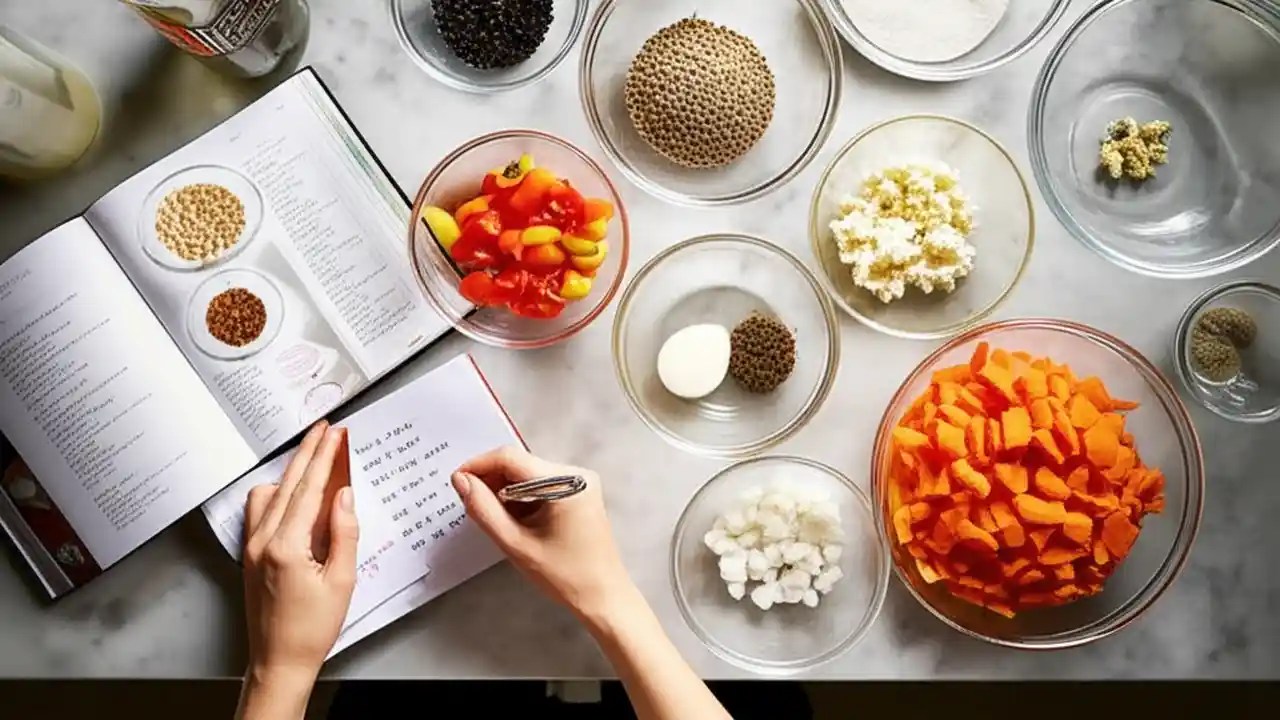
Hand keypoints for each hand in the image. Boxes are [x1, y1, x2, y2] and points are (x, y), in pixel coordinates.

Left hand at [242, 422, 358, 685]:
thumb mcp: (342, 580)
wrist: (280, 661)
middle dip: (307, 453)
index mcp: (286, 546)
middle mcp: (262, 541)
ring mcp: (251, 548)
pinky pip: (260, 512)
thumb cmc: (311, 630)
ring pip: (269, 494)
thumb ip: (344, 532)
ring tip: (313, 459)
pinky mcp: (249, 555)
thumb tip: (344, 496)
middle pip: (287, 484)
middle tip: (323, 431)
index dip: (324, 457)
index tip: (334, 435)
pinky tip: (294, 496)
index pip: (309, 489)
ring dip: (291, 473)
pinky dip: (278, 495)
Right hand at [452, 446, 631, 619]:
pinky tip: (517, 522)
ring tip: (498, 521)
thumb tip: (461, 480)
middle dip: (492, 481)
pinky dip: (522, 498)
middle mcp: (576, 474)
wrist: (603, 596)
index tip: (457, 482)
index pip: (511, 457)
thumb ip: (483, 509)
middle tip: (472, 506)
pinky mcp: (578, 493)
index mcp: (565, 482)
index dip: (478, 465)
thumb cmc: (565, 576)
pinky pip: (540, 485)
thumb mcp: (516, 544)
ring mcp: (580, 482)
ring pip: (528, 474)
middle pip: (520, 463)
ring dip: (506, 492)